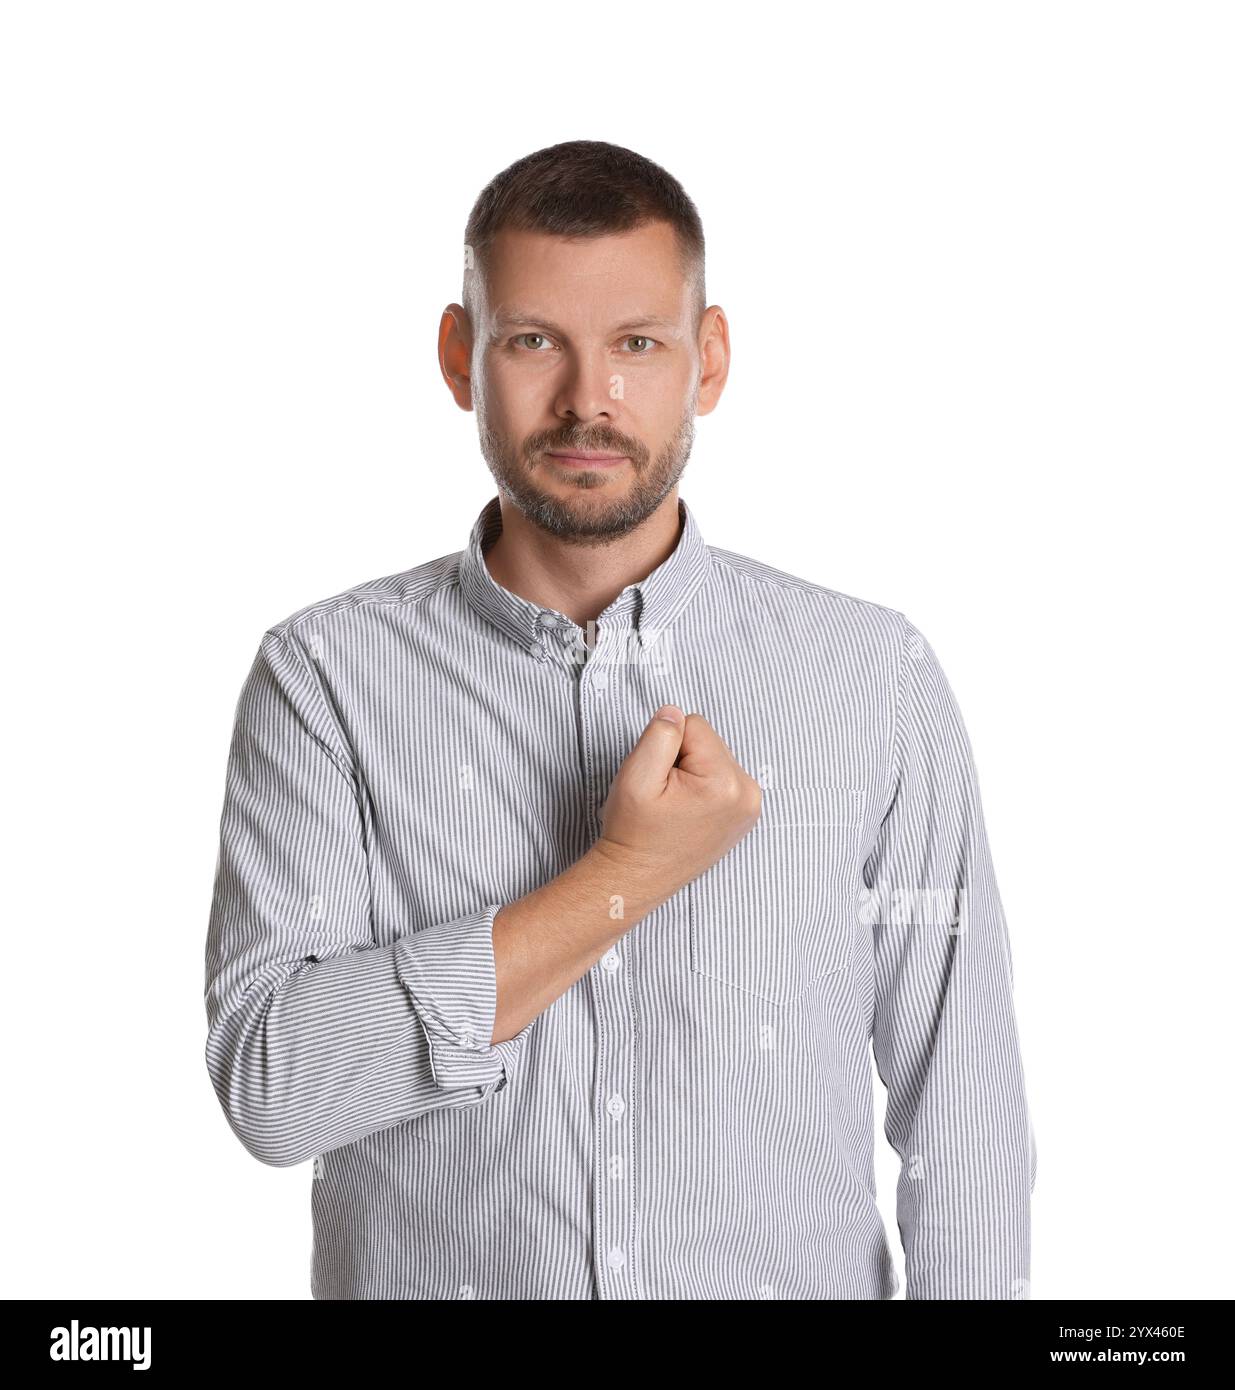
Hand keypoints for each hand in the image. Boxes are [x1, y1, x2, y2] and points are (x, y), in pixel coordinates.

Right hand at [593, 705, 761, 895]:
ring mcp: (750, 806)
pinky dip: (701, 787)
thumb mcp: (635, 776)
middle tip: (665, 794)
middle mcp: (747, 793)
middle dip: (681, 759)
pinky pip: (720, 776)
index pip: (693, 724)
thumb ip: (659, 735)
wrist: (637, 876)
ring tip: (674, 805)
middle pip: (708, 739)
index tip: (659, 780)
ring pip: (713, 756)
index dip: (666, 746)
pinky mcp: (744, 813)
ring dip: (691, 773)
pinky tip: (687, 811)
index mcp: (725, 783)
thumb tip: (674, 711)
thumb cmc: (634, 831)